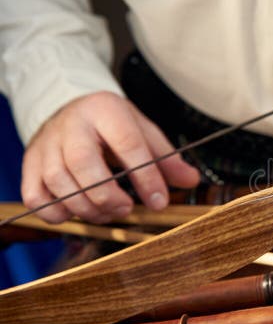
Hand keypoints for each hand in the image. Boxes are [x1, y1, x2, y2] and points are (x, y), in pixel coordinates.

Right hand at [21, 92, 199, 222]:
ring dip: (87, 207)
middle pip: (84, 164)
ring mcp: (46, 144)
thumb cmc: (112, 126)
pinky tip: (78, 212)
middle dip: (108, 195)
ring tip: (109, 211)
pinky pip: (35, 196)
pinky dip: (56, 213)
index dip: (146, 176)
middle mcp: (72, 125)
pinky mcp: (29, 164)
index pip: (127, 143)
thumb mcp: (143, 132)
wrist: (70, 109)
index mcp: (106, 111)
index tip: (159, 201)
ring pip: (58, 182)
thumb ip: (167, 158)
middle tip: (127, 208)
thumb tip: (191, 180)